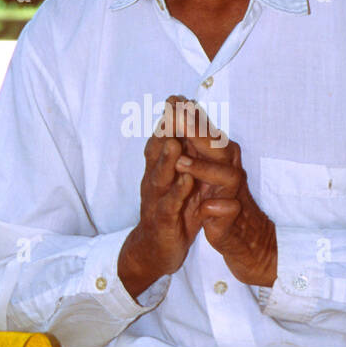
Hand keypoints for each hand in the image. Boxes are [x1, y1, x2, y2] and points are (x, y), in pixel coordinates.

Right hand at [117, 96, 204, 300]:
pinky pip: (169, 205)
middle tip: (173, 105)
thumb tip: (190, 123)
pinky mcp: (162, 221)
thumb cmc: (172, 210)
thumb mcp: (180, 177)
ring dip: (167, 158)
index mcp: (160, 167)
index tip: (179, 96)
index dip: (170, 119)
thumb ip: (184, 154)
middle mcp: (155, 178)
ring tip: (174, 141)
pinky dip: (177, 192)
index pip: (165, 138)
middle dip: (166, 129)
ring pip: (160, 176)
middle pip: (159, 150)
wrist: (155, 250)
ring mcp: (156, 199)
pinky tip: (186, 180)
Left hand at [176, 112, 276, 287]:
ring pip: (227, 177)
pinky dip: (216, 209)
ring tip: (180, 162)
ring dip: (204, 169)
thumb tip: (178, 108)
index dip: (190, 115)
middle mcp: (231, 170)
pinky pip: (227, 211)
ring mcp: (233, 194)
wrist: (240, 238)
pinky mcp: (231, 219)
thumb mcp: (203, 167)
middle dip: (197, 132)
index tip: (171, 98)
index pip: (207, 132)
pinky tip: (205, 207)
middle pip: (219, 146)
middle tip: (176, 117)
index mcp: (221, 157)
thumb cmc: (218, 198)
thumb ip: (194, 142)